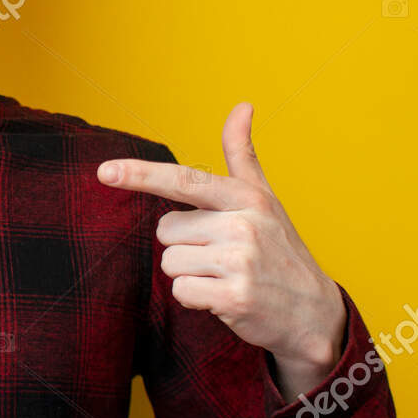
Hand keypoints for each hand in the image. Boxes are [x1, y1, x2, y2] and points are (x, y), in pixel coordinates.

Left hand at [97, 103, 345, 389]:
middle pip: (166, 230)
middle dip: (184, 245)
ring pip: (170, 263)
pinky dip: (196, 300)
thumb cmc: (279, 250)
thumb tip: (243, 105)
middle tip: (220, 256)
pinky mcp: (235, 298)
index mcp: (245, 197)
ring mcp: (240, 262)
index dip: (141, 175)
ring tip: (224, 276)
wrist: (314, 312)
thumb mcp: (264, 199)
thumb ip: (242, 154)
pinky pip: (181, 292)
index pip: (184, 180)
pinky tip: (225, 298)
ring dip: (190, 274)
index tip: (104, 172)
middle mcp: (243, 225)